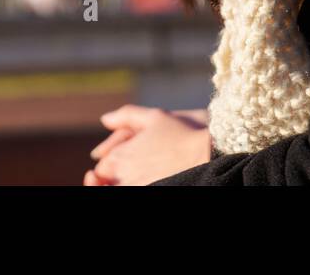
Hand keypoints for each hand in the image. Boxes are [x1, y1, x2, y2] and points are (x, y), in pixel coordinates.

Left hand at [83, 105, 210, 185]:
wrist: (207, 155)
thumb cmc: (182, 134)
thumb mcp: (154, 116)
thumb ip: (126, 115)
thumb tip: (105, 119)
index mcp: (119, 157)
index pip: (102, 168)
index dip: (109, 167)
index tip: (119, 166)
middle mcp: (123, 176)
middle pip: (107, 182)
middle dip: (114, 177)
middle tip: (130, 173)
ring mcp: (135, 188)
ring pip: (118, 189)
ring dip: (123, 183)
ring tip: (140, 178)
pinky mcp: (151, 193)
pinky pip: (135, 194)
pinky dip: (138, 187)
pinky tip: (150, 182)